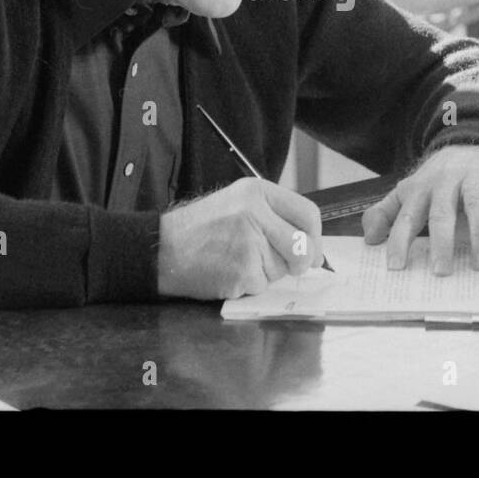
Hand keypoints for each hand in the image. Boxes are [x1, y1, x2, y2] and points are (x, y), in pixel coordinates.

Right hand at [157, 178, 324, 299]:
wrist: (163, 248)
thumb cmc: (201, 229)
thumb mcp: (238, 204)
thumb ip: (275, 218)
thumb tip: (314, 250)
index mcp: (257, 192)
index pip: (308, 213)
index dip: (315, 237)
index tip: (311, 249)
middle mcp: (255, 212)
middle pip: (303, 246)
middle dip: (299, 262)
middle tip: (285, 265)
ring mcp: (248, 242)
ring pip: (283, 268)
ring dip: (268, 273)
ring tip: (240, 260)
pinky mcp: (241, 269)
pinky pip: (263, 285)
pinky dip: (251, 285)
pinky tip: (230, 272)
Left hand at [361, 146, 478, 274]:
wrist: (467, 146)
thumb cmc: (435, 181)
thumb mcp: (406, 193)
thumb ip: (385, 214)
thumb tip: (369, 239)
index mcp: (418, 191)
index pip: (406, 218)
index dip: (399, 242)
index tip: (396, 267)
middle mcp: (443, 184)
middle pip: (441, 214)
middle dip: (440, 244)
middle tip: (441, 271)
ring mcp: (470, 178)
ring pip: (474, 204)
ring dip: (478, 235)